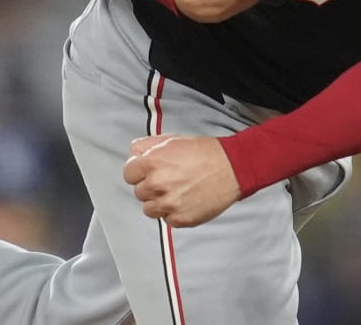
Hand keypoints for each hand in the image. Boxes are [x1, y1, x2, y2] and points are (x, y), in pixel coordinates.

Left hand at [122, 135, 241, 227]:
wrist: (232, 168)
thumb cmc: (206, 153)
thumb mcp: (173, 140)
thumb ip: (148, 145)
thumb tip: (134, 152)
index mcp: (152, 162)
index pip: (128, 174)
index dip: (139, 172)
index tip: (147, 172)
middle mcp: (157, 184)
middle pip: (139, 192)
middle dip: (150, 186)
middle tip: (168, 180)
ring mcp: (168, 204)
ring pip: (149, 209)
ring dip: (159, 202)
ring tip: (176, 192)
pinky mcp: (180, 219)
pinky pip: (166, 219)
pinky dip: (173, 213)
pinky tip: (185, 200)